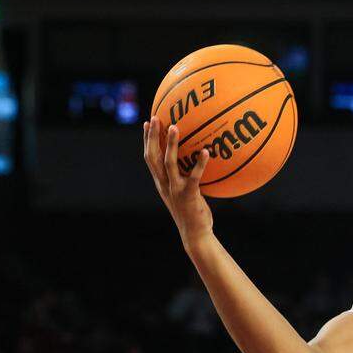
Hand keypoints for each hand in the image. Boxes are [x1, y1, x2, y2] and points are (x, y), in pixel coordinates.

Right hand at [143, 116, 214, 249]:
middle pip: (153, 156)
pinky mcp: (189, 195)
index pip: (150, 158)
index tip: (148, 122)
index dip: (147, 140)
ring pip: (168, 163)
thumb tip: (196, 160)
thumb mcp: (185, 193)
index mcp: (161, 183)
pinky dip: (199, 164)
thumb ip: (185, 178)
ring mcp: (175, 190)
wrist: (195, 235)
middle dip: (152, 136)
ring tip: (175, 127)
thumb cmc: (193, 213)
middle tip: (155, 117)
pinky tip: (206, 152)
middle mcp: (164, 184)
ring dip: (171, 144)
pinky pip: (194, 177)